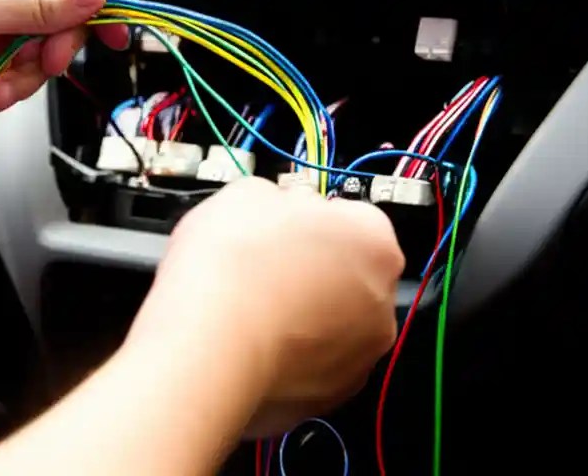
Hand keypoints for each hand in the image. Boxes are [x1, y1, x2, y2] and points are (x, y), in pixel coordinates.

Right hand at [126, 177, 402, 436]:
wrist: (207, 349)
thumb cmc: (228, 272)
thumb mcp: (244, 195)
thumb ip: (277, 198)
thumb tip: (275, 207)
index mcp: (372, 238)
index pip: (350, 216)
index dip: (309, 219)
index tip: (281, 226)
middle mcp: (381, 297)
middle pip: (349, 271)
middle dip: (312, 267)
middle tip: (262, 265)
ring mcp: (362, 351)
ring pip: (336, 321)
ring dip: (304, 312)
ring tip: (251, 306)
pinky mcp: (334, 393)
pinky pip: (317, 362)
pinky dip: (291, 353)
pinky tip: (253, 340)